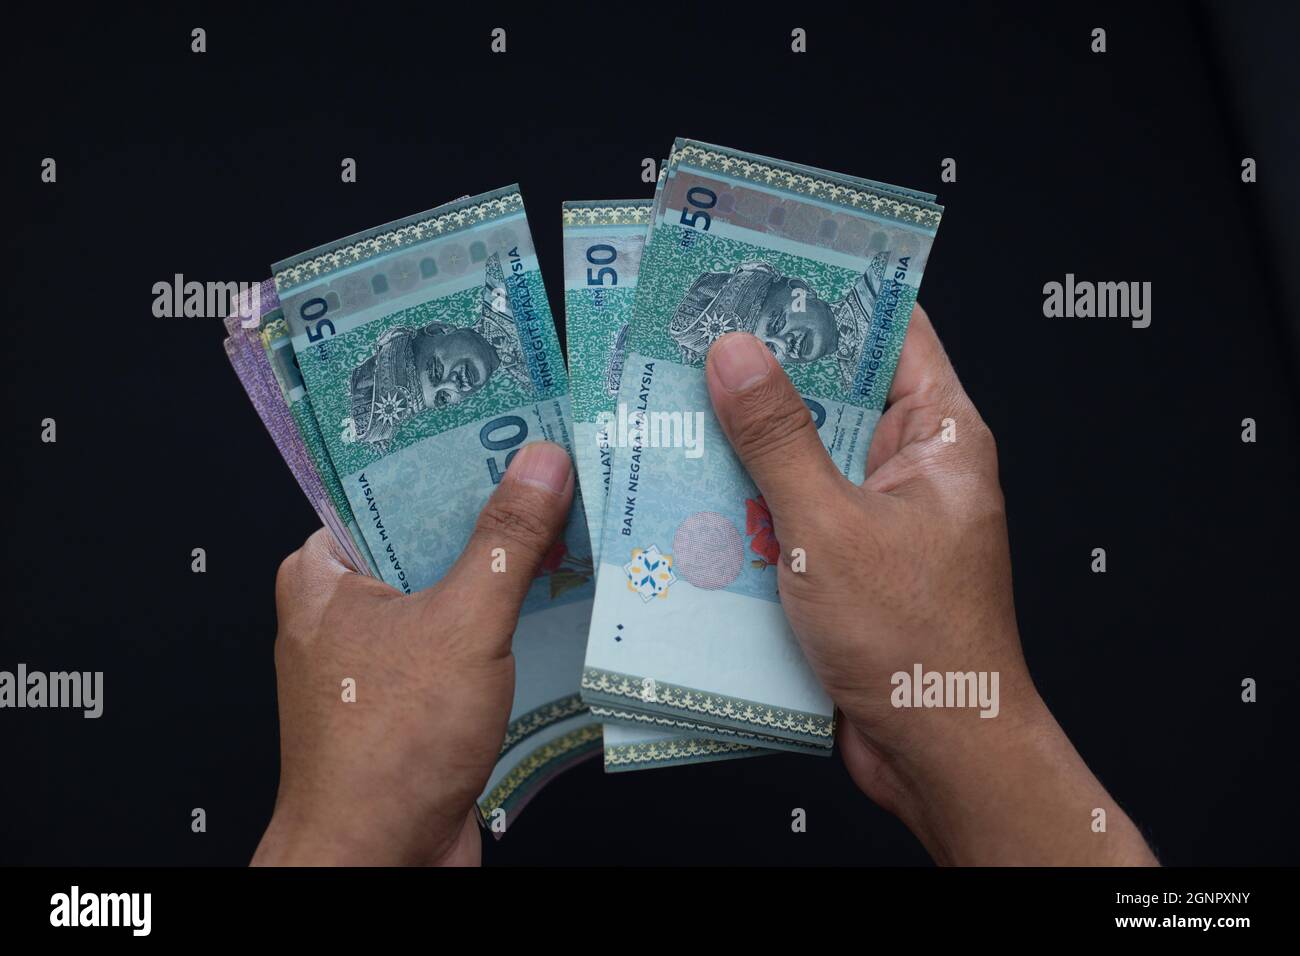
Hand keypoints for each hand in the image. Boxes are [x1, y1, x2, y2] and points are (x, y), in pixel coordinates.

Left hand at [250, 441, 574, 865]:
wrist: (378, 863)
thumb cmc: (387, 751)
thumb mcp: (461, 624)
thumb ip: (505, 540)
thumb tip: (540, 463)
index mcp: (324, 573)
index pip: (391, 486)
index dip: (455, 452)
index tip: (514, 422)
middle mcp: (345, 609)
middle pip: (431, 535)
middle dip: (497, 510)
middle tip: (561, 467)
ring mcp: (382, 655)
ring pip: (456, 589)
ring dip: (512, 568)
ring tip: (576, 520)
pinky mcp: (418, 695)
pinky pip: (470, 637)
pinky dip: (512, 621)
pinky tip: (565, 597)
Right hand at [705, 306, 1155, 864]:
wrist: (938, 750)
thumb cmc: (915, 642)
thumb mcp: (832, 526)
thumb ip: (779, 438)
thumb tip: (733, 353)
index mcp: (940, 436)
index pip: (892, 330)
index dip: (830, 290)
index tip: (762, 261)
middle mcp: (913, 467)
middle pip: (837, 391)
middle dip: (766, 366)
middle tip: (690, 330)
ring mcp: (878, 516)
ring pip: (805, 455)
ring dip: (747, 441)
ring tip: (672, 400)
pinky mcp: (846, 562)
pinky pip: (792, 512)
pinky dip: (749, 502)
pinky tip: (689, 489)